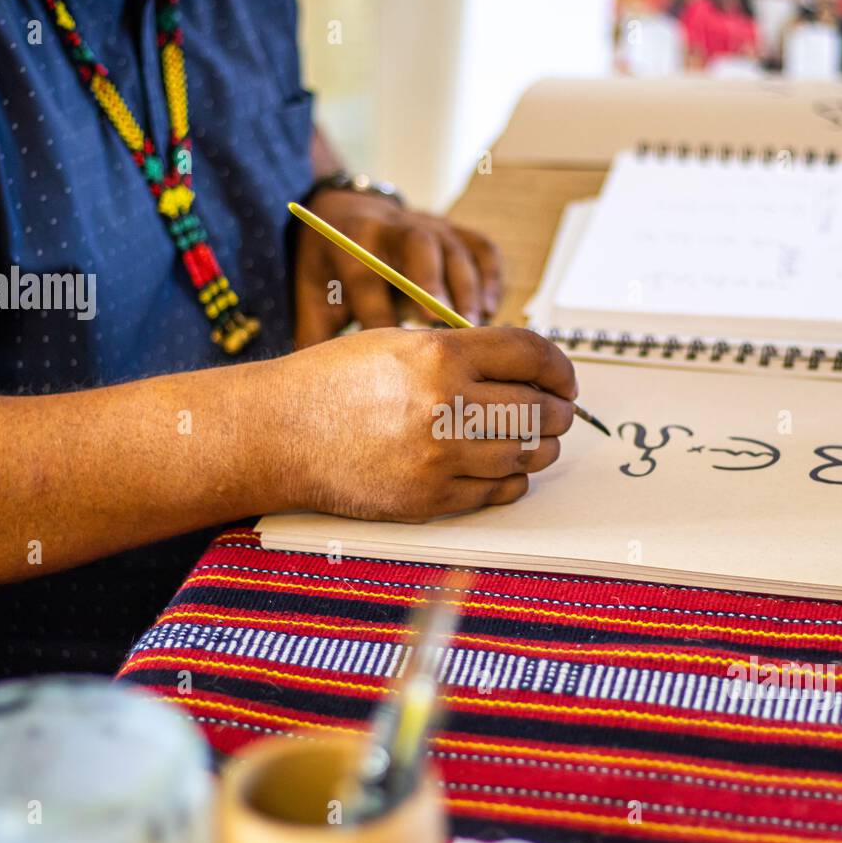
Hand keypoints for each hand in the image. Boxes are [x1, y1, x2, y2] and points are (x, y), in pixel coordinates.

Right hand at [263, 327, 575, 521]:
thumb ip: (463, 352)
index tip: (565, 380)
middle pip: (538, 409)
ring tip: (532, 439)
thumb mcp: (399, 342)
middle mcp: (444, 405)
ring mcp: (437, 458)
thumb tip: (527, 369)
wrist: (277, 433)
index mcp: (440, 355)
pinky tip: (505, 468)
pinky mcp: (427, 500)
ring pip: (524, 455)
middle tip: (557, 411)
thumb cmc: (333, 382)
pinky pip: (496, 493)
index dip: (560, 369)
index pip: (533, 356)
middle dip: (557, 411)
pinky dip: (512, 480)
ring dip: (539, 447)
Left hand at [293, 188, 502, 345]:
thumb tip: (318, 395)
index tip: (393, 356)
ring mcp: (429, 223)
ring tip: (474, 331)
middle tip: (445, 326)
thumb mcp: (311, 297)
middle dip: (432, 286)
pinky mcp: (455, 229)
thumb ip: (315, 337)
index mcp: (351, 243)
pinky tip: (491, 311)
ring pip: (455, 248)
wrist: (346, 217)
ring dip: (467, 290)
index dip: (380, 315)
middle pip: (417, 245)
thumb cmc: (331, 271)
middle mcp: (392, 226)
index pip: (366, 278)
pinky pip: (482, 247)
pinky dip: (491, 277)